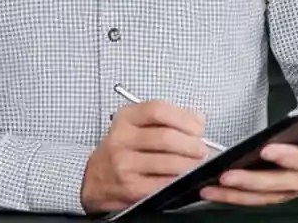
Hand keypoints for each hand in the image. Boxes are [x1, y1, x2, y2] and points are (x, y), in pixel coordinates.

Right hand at [80, 101, 209, 212]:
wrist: (95, 178)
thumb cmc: (123, 148)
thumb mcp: (137, 124)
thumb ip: (168, 118)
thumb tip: (198, 120)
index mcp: (126, 117)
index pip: (159, 110)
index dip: (185, 118)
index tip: (198, 127)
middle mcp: (122, 139)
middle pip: (166, 137)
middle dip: (192, 144)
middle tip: (201, 148)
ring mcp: (124, 164)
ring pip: (168, 162)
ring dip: (190, 163)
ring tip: (196, 162)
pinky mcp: (130, 187)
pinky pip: (164, 183)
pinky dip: (179, 180)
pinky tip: (183, 176)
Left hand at [199, 112, 297, 206]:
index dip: (288, 157)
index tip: (267, 149)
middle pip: (278, 184)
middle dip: (252, 181)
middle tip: (227, 174)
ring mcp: (289, 190)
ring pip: (262, 196)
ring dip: (236, 195)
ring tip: (211, 187)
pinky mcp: (276, 194)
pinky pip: (254, 200)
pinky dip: (233, 199)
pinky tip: (211, 192)